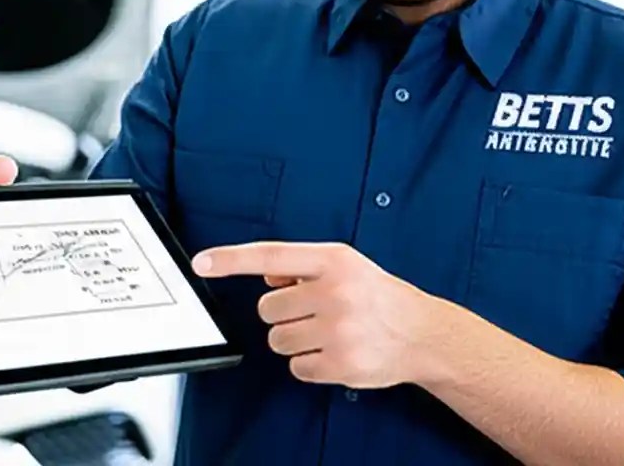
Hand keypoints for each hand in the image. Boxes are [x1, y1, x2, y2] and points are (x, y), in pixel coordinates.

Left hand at [192, 241, 437, 389]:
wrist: (422, 333)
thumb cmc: (375, 296)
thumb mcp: (344, 265)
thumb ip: (301, 268)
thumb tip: (267, 278)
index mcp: (333, 261)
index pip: (271, 256)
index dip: (231, 259)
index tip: (201, 263)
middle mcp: (335, 292)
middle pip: (267, 308)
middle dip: (284, 313)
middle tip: (316, 313)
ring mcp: (339, 330)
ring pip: (277, 340)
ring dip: (295, 340)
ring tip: (328, 332)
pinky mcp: (341, 364)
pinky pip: (296, 367)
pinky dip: (310, 364)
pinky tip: (335, 352)